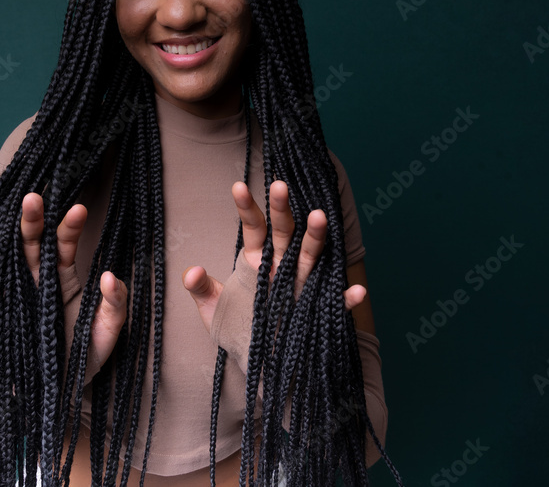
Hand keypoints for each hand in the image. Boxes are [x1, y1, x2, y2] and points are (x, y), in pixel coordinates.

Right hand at [0, 193, 127, 375]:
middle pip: (27, 246)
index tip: (77, 209)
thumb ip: (116, 305)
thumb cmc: (84, 356)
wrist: (58, 392)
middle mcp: (32, 283)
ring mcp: (9, 302)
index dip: (68, 227)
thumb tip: (111, 276)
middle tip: (32, 198)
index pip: (62, 246)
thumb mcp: (107, 333)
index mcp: (61, 279)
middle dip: (29, 222)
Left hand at [183, 180, 366, 333]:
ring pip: (310, 257)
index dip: (246, 208)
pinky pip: (333, 303)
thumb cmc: (235, 329)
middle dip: (282, 210)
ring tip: (319, 216)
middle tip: (278, 185)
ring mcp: (299, 287)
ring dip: (315, 238)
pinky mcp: (313, 312)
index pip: (253, 229)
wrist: (256, 363)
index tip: (237, 187)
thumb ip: (201, 289)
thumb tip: (190, 271)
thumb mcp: (212, 309)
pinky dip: (347, 299)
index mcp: (256, 261)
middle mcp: (280, 268)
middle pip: (283, 234)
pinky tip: (357, 291)